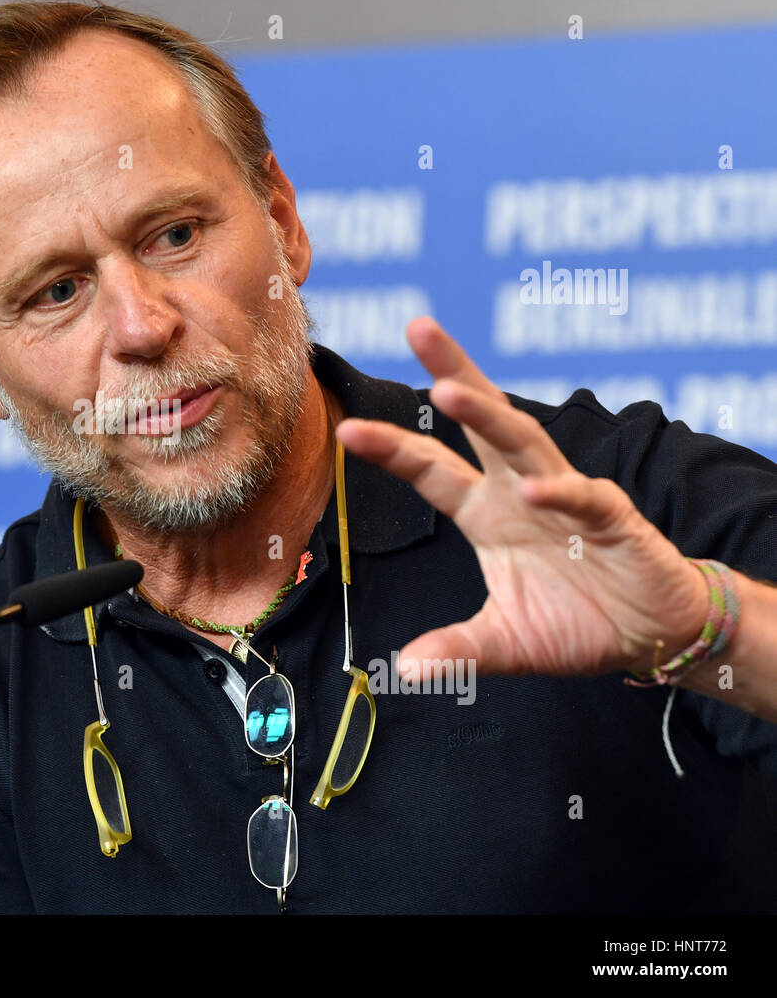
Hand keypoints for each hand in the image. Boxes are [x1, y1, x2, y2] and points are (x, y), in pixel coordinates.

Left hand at [334, 316, 710, 680]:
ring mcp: (565, 497)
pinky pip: (583, 498)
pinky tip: (534, 490)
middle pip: (481, 420)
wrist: (648, 634)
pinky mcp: (612, 518)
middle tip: (419, 327)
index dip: (393, 449)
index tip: (348, 428)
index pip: (430, 469)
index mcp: (485, 512)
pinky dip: (560, 493)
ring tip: (451, 389)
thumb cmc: (573, 622)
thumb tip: (403, 671)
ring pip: (524, 442)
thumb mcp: (504, 644)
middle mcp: (518, 491)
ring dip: (489, 416)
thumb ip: (456, 650)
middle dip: (452, 372)